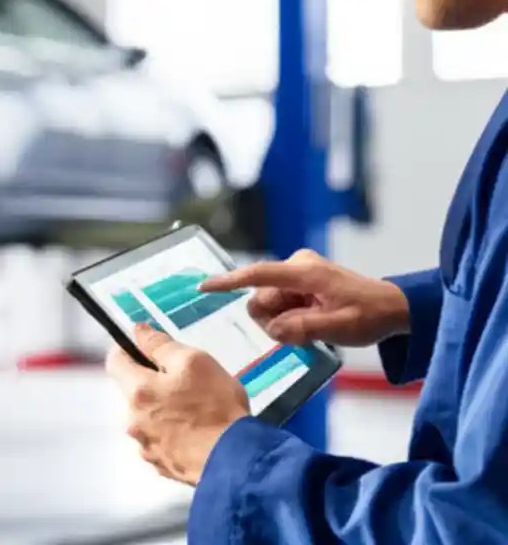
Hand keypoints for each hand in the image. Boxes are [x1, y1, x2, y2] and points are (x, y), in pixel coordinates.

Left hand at [106, 324, 249, 485]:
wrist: (236, 461)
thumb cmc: (215, 407)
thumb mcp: (194, 362)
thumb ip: (161, 345)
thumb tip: (138, 331)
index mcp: (137, 391)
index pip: (114, 360)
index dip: (130, 350)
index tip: (151, 351)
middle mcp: (132, 420)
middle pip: (133, 392)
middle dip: (153, 384)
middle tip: (187, 384)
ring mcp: (145, 447)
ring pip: (147, 418)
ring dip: (163, 412)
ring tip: (196, 413)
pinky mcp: (161, 466)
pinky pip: (160, 442)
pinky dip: (173, 436)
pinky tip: (197, 435)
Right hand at [199, 249, 409, 347]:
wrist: (393, 308)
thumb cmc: (369, 315)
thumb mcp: (339, 328)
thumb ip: (303, 329)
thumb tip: (273, 330)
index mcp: (304, 272)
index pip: (258, 275)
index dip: (229, 282)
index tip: (204, 287)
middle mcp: (296, 266)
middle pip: (261, 297)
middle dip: (275, 319)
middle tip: (304, 331)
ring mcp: (298, 273)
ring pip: (269, 304)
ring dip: (284, 321)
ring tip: (314, 326)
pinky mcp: (300, 281)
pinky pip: (280, 303)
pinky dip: (290, 317)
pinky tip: (312, 321)